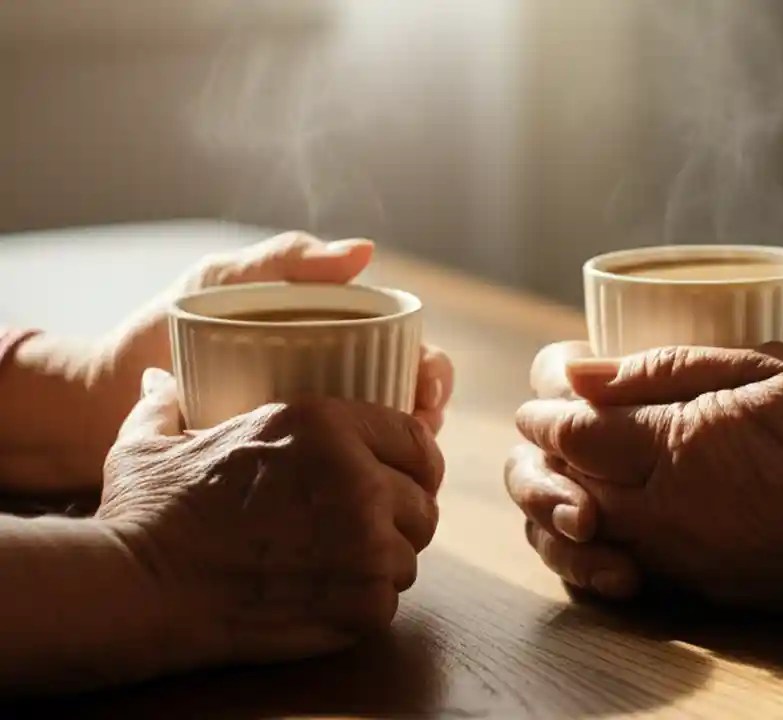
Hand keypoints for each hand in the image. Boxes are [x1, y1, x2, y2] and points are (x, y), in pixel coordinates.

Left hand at [11, 231, 453, 489]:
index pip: (406, 351)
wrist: (99, 401)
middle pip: (407, 405)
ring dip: (405, 463)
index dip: (432, 371)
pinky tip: (368, 502)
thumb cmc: (159, 331)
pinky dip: (368, 492)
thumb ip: (283, 260)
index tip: (427, 389)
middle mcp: (333, 385)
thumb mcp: (219, 283)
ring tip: (397, 476)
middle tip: (419, 438)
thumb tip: (367, 253)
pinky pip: (345, 483)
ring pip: (385, 450)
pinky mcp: (291, 474)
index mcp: (331, 337)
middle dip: (427, 422)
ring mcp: (313, 433)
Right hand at [97, 368, 443, 669]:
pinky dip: (359, 609)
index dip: (413, 466)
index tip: (398, 482)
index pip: (418, 440)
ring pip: (406, 556)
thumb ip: (171, 406)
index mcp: (327, 424)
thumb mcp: (154, 441)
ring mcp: (367, 543)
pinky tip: (317, 603)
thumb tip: (160, 380)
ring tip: (327, 571)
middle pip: (421, 504)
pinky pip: (387, 603)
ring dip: (376, 567)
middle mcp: (359, 478)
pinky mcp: (364, 602)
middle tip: (354, 537)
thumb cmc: (146, 513)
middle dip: (395, 522)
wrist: (137, 588)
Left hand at [504, 342, 782, 616]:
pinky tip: (613, 515)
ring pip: (577, 540)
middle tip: (558, 420)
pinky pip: (619, 568)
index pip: (567, 431)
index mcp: (675, 449)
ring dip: (561, 499)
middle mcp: (664, 514)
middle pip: (556, 488)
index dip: (548, 405)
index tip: (555, 385)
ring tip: (580, 467)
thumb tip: (579, 372)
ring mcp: (679, 559)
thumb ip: (665, 369)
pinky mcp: (698, 587)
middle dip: (541, 451)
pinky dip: (599, 541)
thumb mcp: (766, 368)